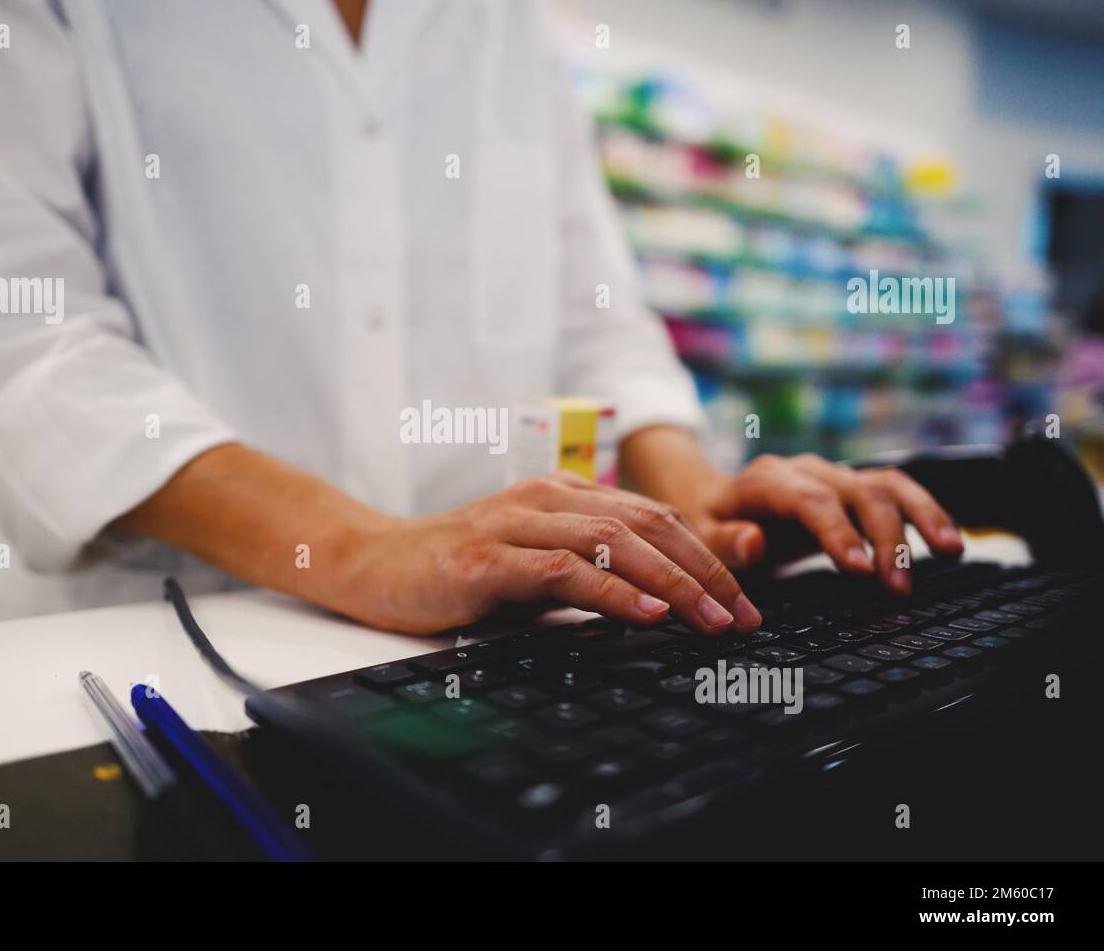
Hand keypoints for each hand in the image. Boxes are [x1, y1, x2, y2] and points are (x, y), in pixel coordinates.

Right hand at [337, 472, 762, 635]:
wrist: (373, 565)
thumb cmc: (457, 572)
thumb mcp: (533, 569)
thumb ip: (586, 574)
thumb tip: (658, 607)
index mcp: (562, 495)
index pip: (652, 517)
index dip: (705, 556)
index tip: (742, 602)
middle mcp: (545, 499)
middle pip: (646, 524)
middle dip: (704, 571)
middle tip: (743, 617)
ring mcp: (514, 524)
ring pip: (613, 542)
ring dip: (672, 583)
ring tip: (712, 620)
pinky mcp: (485, 558)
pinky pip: (562, 570)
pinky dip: (610, 591)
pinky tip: (646, 615)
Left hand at [686, 453, 963, 594]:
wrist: (717, 504)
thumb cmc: (711, 528)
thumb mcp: (702, 540)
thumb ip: (727, 542)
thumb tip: (755, 541)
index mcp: (767, 480)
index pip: (810, 500)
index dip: (839, 532)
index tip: (860, 570)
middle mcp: (807, 470)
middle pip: (858, 491)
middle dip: (885, 537)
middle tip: (899, 586)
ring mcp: (834, 477)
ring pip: (888, 484)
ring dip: (922, 515)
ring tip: (951, 551)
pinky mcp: (854, 489)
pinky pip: (897, 492)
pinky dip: (926, 512)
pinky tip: (948, 541)